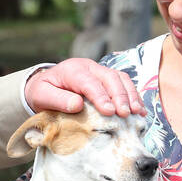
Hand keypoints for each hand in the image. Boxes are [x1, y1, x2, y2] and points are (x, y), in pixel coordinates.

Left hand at [23, 58, 143, 117]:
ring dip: (130, 95)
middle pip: (109, 77)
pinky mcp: (107, 79)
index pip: (89, 81)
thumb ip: (57, 99)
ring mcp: (100, 71)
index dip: (100, 96)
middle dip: (119, 96)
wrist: (45, 85)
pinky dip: (133, 96)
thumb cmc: (43, 92)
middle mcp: (89, 67)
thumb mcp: (42, 95)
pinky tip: (140, 110)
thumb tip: (77, 105)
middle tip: (124, 113)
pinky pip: (124, 83)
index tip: (109, 111)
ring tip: (136, 112)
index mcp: (72, 70)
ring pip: (120, 78)